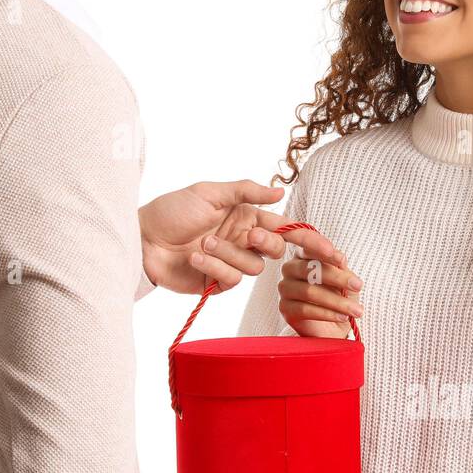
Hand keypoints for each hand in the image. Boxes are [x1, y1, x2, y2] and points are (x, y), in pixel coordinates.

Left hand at [139, 180, 348, 294]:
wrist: (142, 239)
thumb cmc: (172, 210)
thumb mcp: (209, 192)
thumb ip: (246, 191)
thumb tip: (281, 190)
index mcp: (245, 216)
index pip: (285, 228)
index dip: (310, 241)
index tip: (331, 251)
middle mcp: (242, 240)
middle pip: (276, 249)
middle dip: (266, 243)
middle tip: (248, 235)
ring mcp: (230, 263)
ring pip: (253, 267)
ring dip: (228, 253)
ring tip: (202, 243)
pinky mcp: (216, 283)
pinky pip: (231, 280)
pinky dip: (213, 266)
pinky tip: (194, 257)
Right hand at [279, 253, 362, 338]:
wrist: (333, 327)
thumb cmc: (338, 297)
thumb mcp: (344, 280)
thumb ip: (341, 268)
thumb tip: (340, 259)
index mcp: (303, 256)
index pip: (310, 249)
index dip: (325, 253)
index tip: (342, 260)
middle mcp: (290, 269)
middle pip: (309, 269)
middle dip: (337, 278)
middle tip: (358, 285)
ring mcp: (285, 289)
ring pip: (309, 292)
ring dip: (337, 301)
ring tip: (355, 310)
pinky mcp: (285, 309)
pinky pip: (305, 309)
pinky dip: (327, 313)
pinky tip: (342, 317)